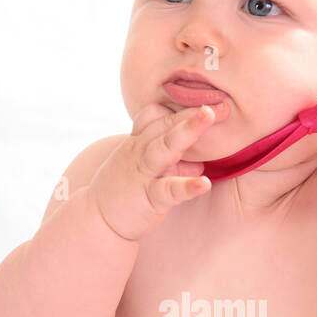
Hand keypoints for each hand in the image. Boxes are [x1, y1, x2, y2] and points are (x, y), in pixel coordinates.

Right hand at [88, 99, 228, 240]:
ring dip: (187, 131)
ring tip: (209, 116)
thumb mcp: (141, 167)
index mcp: (139, 142)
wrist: (96, 220)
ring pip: (165, 147)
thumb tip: (198, 162)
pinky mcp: (148, 198)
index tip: (211, 96)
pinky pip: (168, 190)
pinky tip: (205, 183)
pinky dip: (186, 186)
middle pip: (165, 124)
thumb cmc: (124, 190)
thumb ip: (169, 161)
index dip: (185, 107)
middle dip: (191, 111)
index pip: (160, 116)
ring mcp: (144, 173)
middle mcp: (140, 152)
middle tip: (220, 100)